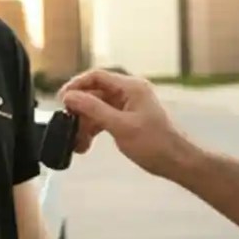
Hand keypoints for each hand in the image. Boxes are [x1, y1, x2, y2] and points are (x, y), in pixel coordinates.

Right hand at [58, 68, 189, 177]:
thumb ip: (93, 109)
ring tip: (76, 142)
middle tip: (67, 126)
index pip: (96, 76)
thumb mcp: (120, 126)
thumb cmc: (153, 143)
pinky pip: (103, 118)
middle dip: (79, 110)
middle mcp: (129, 92)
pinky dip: (93, 129)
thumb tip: (69, 97)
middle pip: (95, 93)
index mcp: (131, 87)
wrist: (176, 161)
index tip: (62, 100)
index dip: (76, 86)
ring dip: (84, 123)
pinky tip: (85, 144)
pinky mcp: (127, 119)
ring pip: (97, 108)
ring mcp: (128, 105)